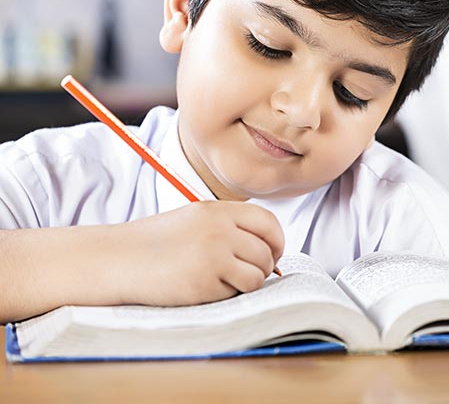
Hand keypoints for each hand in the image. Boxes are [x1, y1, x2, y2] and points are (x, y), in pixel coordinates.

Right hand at [115, 201, 284, 306]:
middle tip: (248, 274)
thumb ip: (229, 228)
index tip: (272, 254)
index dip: (276, 240)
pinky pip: (238, 292)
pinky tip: (207, 289)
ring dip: (248, 283)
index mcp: (218, 210)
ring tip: (224, 282)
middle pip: (267, 251)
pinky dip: (229, 294)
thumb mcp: (194, 221)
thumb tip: (269, 252)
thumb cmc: (155, 245)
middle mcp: (220, 228)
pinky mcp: (205, 281)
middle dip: (264, 266)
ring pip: (258, 274)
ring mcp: (214, 254)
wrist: (116, 260)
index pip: (268, 221)